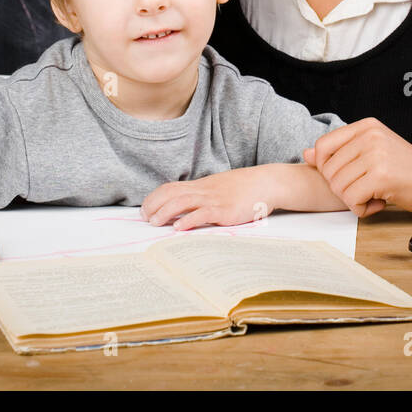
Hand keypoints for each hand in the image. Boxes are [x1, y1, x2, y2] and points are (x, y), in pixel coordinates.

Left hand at [141, 167, 278, 230]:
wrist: (266, 183)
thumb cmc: (244, 188)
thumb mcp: (219, 188)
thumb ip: (203, 195)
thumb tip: (186, 206)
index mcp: (201, 185)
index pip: (171, 187)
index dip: (155, 197)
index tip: (145, 208)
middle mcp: (204, 191)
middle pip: (171, 193)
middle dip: (154, 205)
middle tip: (145, 218)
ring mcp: (214, 200)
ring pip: (182, 202)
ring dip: (165, 212)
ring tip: (154, 222)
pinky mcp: (225, 211)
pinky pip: (202, 214)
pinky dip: (188, 221)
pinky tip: (178, 228)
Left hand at [303, 117, 411, 215]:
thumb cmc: (408, 171)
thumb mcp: (373, 154)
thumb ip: (341, 153)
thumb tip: (306, 153)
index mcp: (366, 126)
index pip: (323, 146)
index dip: (326, 169)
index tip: (347, 178)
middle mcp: (370, 135)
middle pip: (328, 170)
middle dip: (342, 188)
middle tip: (366, 190)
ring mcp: (376, 154)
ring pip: (338, 187)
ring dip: (353, 200)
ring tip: (375, 195)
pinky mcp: (381, 175)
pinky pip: (351, 199)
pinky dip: (362, 209)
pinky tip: (380, 203)